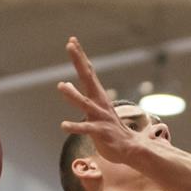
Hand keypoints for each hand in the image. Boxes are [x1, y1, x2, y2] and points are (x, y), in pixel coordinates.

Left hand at [58, 38, 150, 164]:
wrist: (131, 149)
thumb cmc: (108, 129)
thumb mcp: (92, 109)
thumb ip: (78, 96)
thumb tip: (63, 84)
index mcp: (97, 96)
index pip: (87, 72)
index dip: (79, 57)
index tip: (72, 40)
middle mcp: (99, 102)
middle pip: (87, 78)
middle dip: (78, 62)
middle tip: (70, 45)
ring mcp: (100, 117)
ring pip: (85, 104)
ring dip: (73, 96)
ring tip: (60, 86)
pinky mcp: (100, 132)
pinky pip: (86, 129)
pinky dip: (75, 126)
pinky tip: (63, 125)